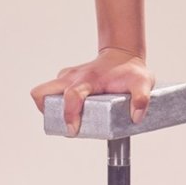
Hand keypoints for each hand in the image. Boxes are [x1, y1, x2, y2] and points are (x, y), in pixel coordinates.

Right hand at [30, 47, 154, 135]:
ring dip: (48, 109)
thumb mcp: (142, 82)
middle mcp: (73, 77)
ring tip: (67, 120)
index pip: (71, 95)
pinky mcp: (65, 81)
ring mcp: (67, 78)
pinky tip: (71, 113)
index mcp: (89, 78)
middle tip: (63, 124)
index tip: (73, 130)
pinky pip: (50, 93)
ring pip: (43, 92)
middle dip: (47, 111)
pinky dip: (54, 105)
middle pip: (43, 91)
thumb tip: (136, 117)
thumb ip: (142, 98)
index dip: (70, 114)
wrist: (122, 54)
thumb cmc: (130, 70)